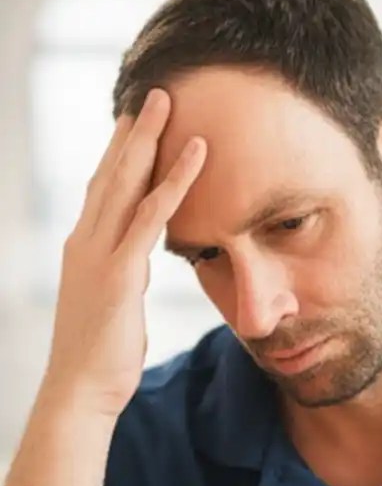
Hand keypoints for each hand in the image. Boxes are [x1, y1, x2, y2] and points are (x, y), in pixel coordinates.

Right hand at [41, 88, 206, 417]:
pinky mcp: (120, 272)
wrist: (81, 391)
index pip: (104, 188)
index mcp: (84, 247)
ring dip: (151, 140)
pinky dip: (175, 182)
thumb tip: (136, 265)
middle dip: (134, 131)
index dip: (120, 151)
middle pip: (111, 172)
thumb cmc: (102, 354)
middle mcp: (86, 241)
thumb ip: (123, 276)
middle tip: (154, 93)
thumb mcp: (114, 304)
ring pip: (127, 182)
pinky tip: (196, 156)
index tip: (136, 120)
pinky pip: (152, 216)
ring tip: (171, 104)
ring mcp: (99, 253)